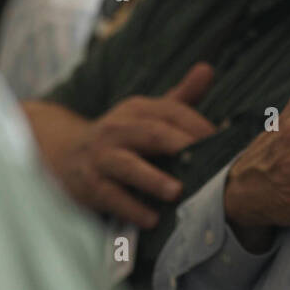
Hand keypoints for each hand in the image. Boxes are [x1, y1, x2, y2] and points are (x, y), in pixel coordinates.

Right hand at [56, 64, 215, 227]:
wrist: (66, 153)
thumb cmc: (123, 134)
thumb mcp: (147, 113)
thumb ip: (181, 96)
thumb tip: (207, 69)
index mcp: (137, 109)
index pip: (171, 111)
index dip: (197, 125)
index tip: (222, 141)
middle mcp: (118, 128)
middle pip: (152, 133)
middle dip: (179, 145)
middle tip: (208, 161)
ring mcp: (102, 157)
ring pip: (128, 166)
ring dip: (153, 179)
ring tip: (177, 192)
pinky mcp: (90, 184)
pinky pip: (111, 197)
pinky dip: (132, 209)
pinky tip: (152, 220)